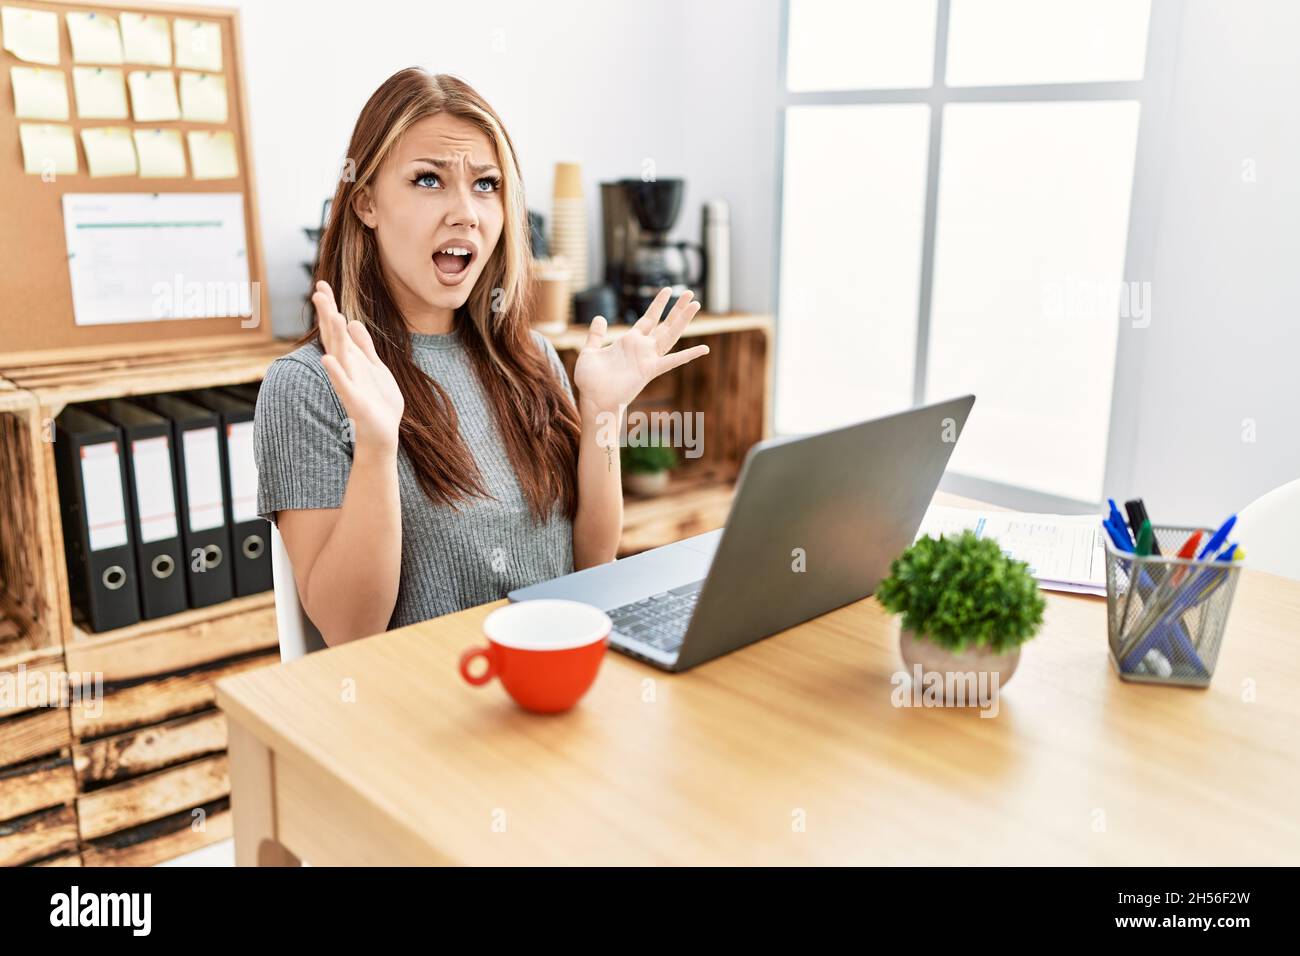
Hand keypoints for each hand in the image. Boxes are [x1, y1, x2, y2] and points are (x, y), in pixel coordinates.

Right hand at [312, 280, 404, 455]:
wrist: (382, 432)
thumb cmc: (378, 401)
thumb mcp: (375, 367)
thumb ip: (364, 346)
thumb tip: (353, 321)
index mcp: (352, 358)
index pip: (338, 329)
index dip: (330, 308)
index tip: (321, 285)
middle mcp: (347, 367)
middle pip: (335, 336)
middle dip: (328, 314)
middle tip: (318, 291)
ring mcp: (349, 383)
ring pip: (340, 355)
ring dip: (336, 336)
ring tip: (333, 315)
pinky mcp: (355, 401)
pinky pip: (343, 384)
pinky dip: (336, 372)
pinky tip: (328, 359)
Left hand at [572, 288, 709, 415]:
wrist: (592, 400)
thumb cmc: (589, 380)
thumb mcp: (590, 351)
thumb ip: (596, 335)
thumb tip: (600, 317)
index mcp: (629, 341)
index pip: (648, 318)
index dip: (658, 304)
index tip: (667, 289)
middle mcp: (642, 348)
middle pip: (664, 323)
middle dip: (677, 308)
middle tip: (689, 292)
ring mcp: (648, 358)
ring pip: (670, 335)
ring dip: (683, 320)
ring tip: (696, 304)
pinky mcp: (650, 370)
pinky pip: (673, 361)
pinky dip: (689, 355)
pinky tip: (704, 349)